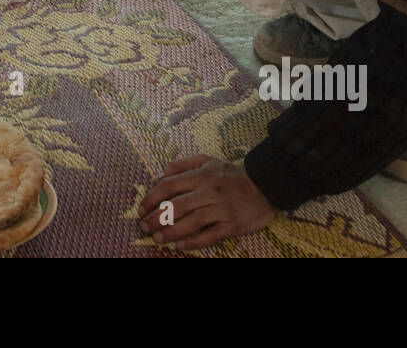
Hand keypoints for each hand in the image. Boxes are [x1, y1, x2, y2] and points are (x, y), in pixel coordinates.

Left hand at [137, 155, 274, 249]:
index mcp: (201, 175)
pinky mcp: (232, 225)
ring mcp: (221, 209)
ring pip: (191, 222)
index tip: (141, 208)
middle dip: (156, 218)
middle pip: (176, 206)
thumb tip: (158, 176)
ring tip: (156, 239)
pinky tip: (179, 246)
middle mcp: (209, 191)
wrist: (265, 185)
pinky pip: (210, 235)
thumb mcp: (207, 160)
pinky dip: (194, 242)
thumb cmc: (231, 174)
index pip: (169, 185)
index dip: (151, 197)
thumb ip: (182, 165)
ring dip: (171, 232)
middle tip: (143, 227)